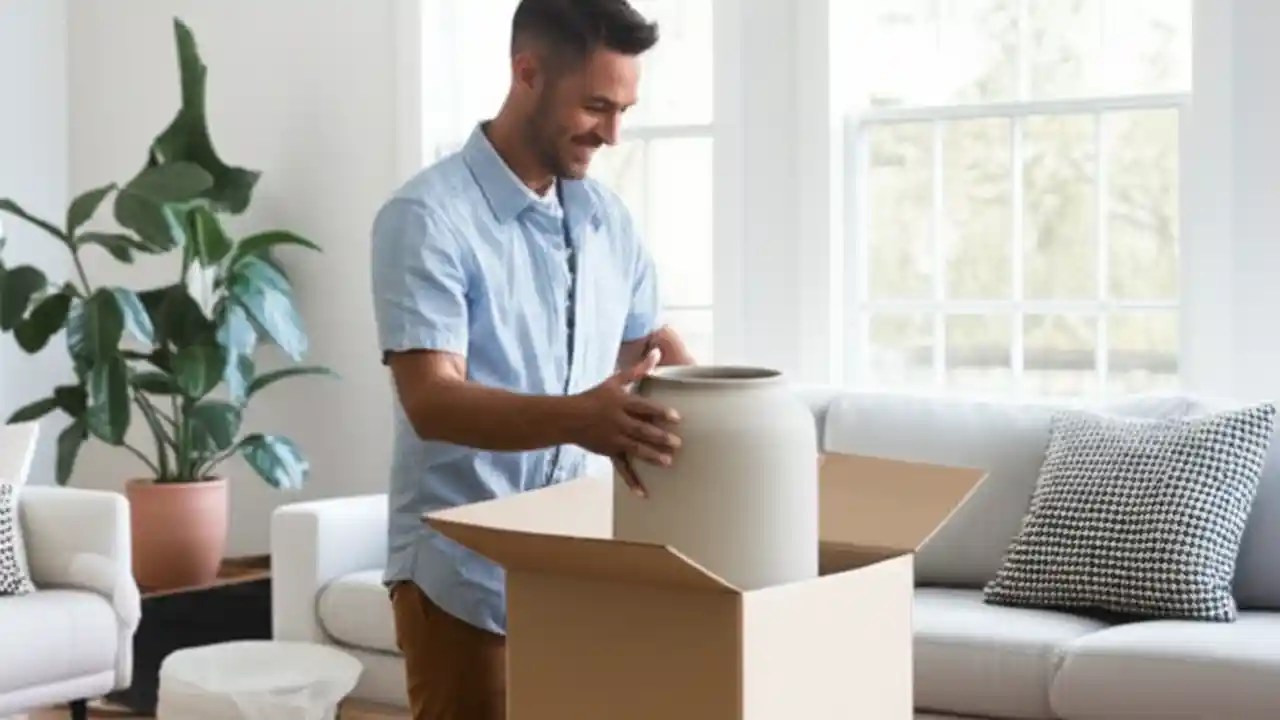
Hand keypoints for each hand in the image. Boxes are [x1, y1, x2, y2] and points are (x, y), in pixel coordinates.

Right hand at [572, 348, 679, 497]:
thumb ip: (638, 370)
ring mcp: (613, 439)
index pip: (643, 407)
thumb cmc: (594, 397)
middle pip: (640, 429)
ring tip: (668, 462)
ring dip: (651, 456)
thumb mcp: (615, 380)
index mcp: (621, 403)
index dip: (659, 412)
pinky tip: (644, 493)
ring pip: (634, 448)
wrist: (567, 418)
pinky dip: (632, 481)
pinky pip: (622, 469)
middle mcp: (618, 421)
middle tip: (677, 443)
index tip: (676, 417)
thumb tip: (657, 352)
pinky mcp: (610, 452)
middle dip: (658, 437)